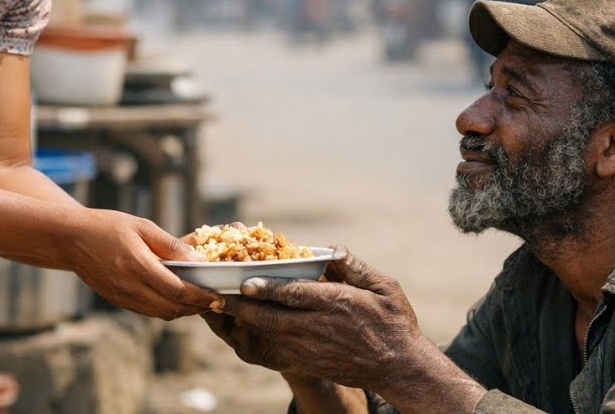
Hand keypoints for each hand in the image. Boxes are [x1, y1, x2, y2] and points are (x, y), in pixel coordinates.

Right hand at [66, 209, 218, 319]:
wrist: (70, 239)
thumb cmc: (107, 227)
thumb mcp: (142, 226)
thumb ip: (170, 244)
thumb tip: (197, 259)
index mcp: (137, 266)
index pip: (176, 290)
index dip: (200, 296)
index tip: (216, 295)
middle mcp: (129, 287)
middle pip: (171, 308)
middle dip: (196, 308)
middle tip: (213, 301)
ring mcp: (122, 297)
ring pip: (160, 314)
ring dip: (182, 311)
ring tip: (198, 300)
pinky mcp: (117, 300)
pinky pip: (147, 311)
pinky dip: (165, 309)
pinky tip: (175, 298)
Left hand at [204, 247, 435, 392]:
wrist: (399, 366)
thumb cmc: (394, 321)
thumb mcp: (385, 286)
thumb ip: (356, 267)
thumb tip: (331, 249)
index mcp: (338, 305)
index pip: (294, 295)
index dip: (266, 289)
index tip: (243, 282)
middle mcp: (319, 329)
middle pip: (271, 318)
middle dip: (240, 307)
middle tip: (215, 295)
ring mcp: (310, 350)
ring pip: (266, 338)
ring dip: (239, 326)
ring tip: (216, 311)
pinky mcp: (307, 364)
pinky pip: (271, 357)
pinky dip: (250, 346)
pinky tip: (235, 334)